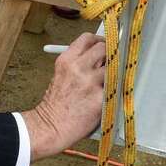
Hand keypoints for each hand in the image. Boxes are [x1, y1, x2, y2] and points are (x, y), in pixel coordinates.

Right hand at [21, 33, 106, 160]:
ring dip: (113, 74)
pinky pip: (114, 88)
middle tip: (111, 62)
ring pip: (113, 68)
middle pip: (104, 48)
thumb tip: (99, 56)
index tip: (105, 45)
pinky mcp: (100, 98)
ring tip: (106, 84)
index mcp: (66, 60)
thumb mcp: (61, 75)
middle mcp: (78, 67)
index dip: (100, 40)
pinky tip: (106, 97)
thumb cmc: (56, 103)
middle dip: (109, 55)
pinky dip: (113, 91)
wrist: (51, 126)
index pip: (88, 39)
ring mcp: (90, 82)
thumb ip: (78, 63)